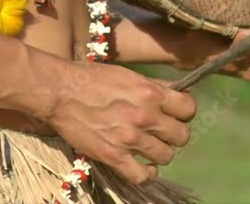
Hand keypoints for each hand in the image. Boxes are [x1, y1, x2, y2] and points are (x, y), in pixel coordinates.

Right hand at [43, 61, 195, 183]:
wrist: (60, 92)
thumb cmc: (91, 78)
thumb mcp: (128, 74)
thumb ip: (154, 85)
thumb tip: (177, 91)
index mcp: (150, 93)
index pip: (189, 109)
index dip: (184, 112)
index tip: (176, 114)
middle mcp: (146, 116)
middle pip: (182, 135)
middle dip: (174, 134)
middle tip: (162, 132)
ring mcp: (130, 139)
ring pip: (166, 156)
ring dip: (160, 153)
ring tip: (150, 148)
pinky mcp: (114, 156)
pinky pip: (143, 176)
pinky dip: (148, 174)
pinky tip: (146, 167)